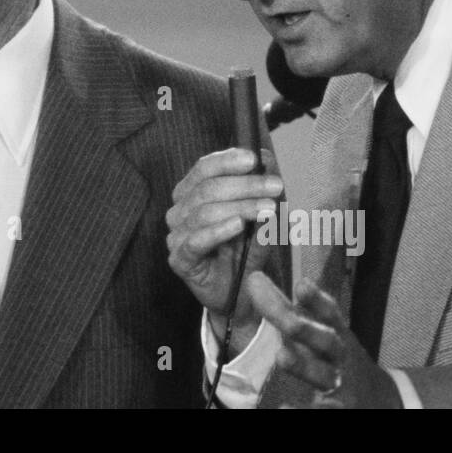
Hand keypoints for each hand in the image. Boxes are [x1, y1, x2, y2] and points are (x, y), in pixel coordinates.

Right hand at [166, 147, 282, 342]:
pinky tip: (238, 225)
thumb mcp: (259, 216)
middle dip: (244, 185)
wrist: (239, 295)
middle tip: (275, 186)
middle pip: (206, 189)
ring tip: (268, 208)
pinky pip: (196, 241)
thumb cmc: (245, 251)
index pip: (203, 169)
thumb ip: (260, 189)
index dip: (227, 161)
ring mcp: (176, 236)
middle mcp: (179, 211)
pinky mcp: (179, 260)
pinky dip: (218, 231)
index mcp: (191, 194)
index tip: (254, 159)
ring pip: (204, 213)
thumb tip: (266, 157)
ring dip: (240, 207)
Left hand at [247, 271, 402, 407]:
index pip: (330, 314)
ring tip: (282, 357)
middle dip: (307, 330)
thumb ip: (288, 309)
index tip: (302, 285)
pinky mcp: (338, 409)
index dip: (317, 300)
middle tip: (286, 321)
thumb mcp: (322, 332)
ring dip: (304, 366)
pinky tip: (283, 408)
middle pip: (326, 341)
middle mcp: (341, 358)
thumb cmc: (338, 359)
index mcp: (337, 335)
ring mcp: (342, 385)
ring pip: (323, 375)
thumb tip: (255, 280)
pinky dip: (301, 410)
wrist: (380, 400)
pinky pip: (322, 410)